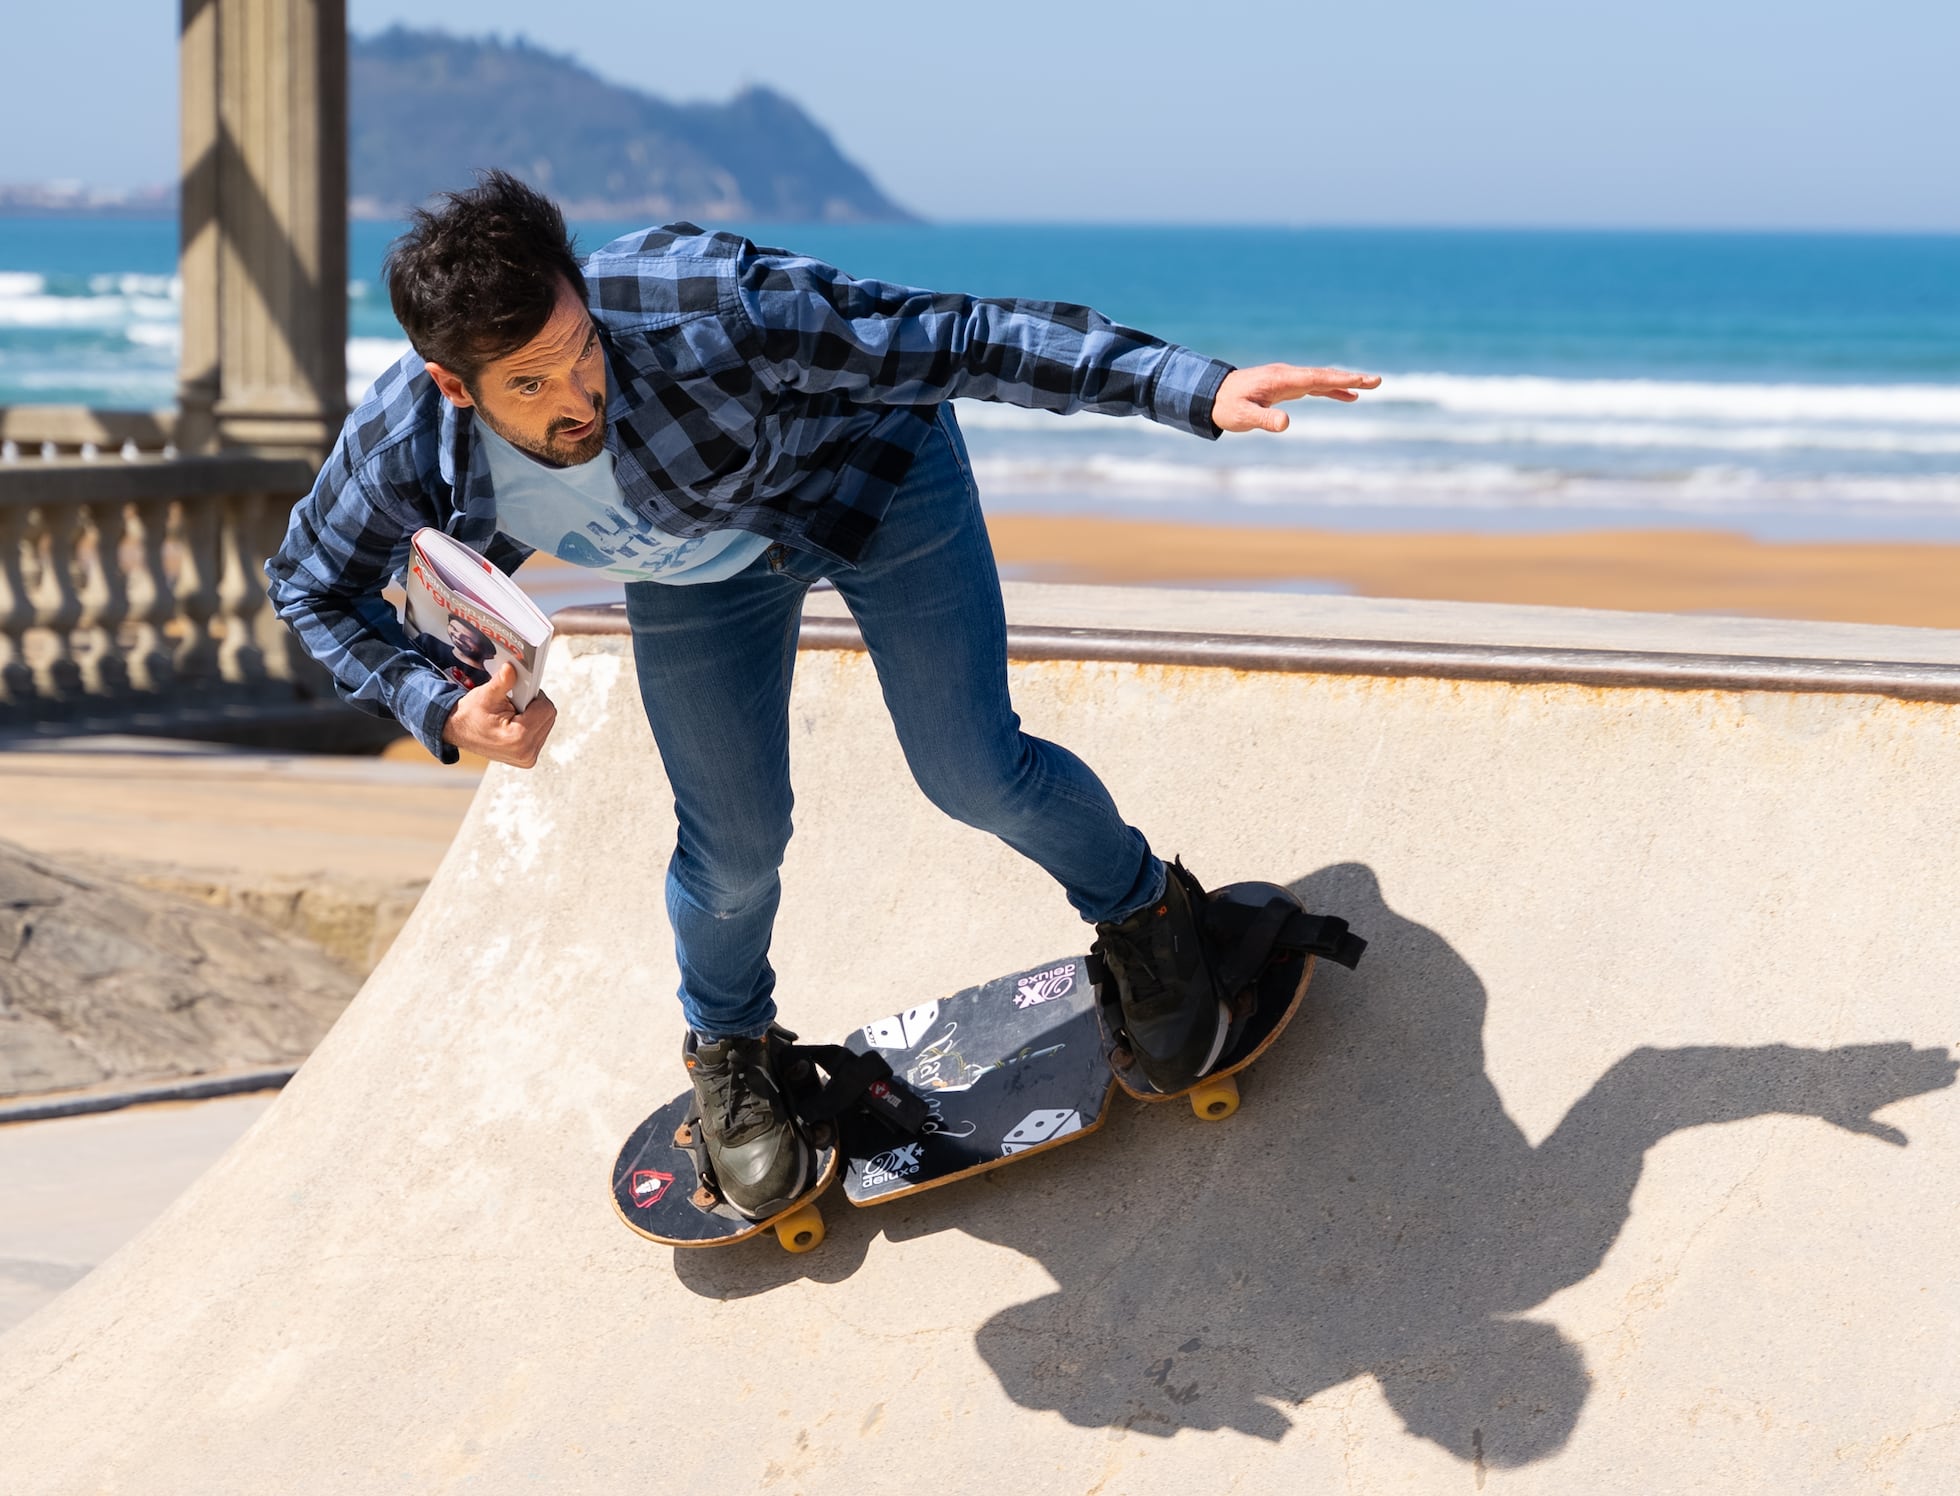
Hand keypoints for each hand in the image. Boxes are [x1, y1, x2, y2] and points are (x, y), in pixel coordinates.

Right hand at [440, 661, 557, 767]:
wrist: (458, 732)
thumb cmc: (470, 715)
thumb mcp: (485, 695)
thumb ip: (503, 682)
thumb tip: (512, 668)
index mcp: (519, 738)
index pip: (546, 709)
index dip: (534, 696)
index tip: (520, 693)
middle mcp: (526, 753)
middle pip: (549, 716)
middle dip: (534, 705)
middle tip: (514, 704)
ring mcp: (528, 758)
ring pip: (546, 724)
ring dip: (533, 715)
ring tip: (512, 715)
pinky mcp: (528, 759)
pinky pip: (540, 733)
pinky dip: (531, 724)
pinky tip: (515, 723)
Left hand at [1212, 364, 1381, 432]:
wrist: (1211, 395)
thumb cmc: (1227, 406)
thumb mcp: (1243, 417)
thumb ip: (1264, 420)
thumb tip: (1287, 424)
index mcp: (1281, 379)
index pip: (1317, 379)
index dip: (1340, 380)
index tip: (1362, 381)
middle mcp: (1287, 375)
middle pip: (1325, 375)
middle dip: (1351, 378)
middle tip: (1377, 381)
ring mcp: (1288, 380)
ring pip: (1322, 379)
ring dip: (1345, 382)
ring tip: (1370, 386)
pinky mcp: (1286, 386)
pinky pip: (1314, 386)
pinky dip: (1332, 389)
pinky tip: (1348, 396)